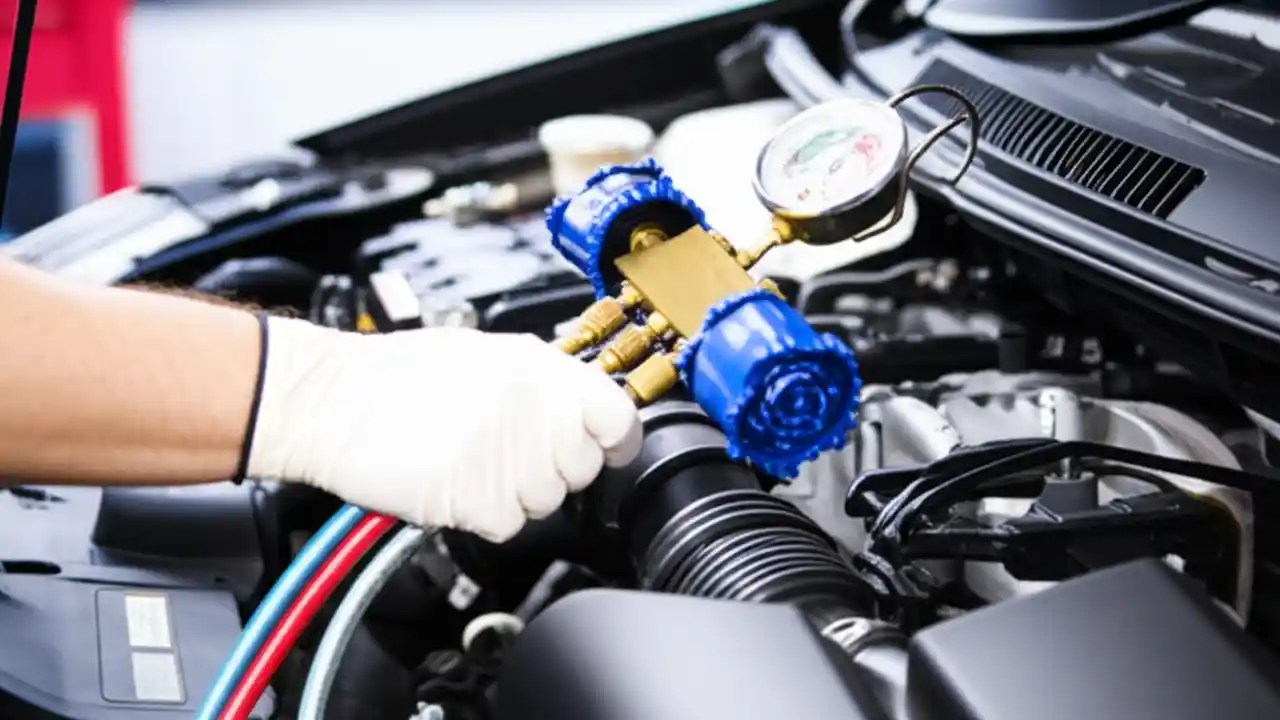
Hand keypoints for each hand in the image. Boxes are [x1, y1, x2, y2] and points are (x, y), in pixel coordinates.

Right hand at [245, 318, 641, 541]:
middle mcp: (529, 408)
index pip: (617, 415)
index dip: (615, 439)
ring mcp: (505, 454)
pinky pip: (506, 525)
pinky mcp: (476, 496)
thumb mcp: (482, 351)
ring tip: (469, 462)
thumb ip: (541, 376)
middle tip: (507, 452)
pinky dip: (480, 516)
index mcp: (537, 367)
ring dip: (513, 493)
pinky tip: (452, 485)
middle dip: (552, 468)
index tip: (608, 447)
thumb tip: (582, 400)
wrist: (327, 400)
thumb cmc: (393, 375)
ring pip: (545, 501)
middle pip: (582, 467)